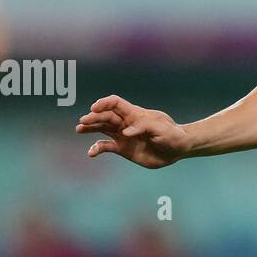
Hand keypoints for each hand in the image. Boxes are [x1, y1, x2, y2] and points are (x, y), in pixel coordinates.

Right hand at [75, 95, 190, 168]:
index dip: (104, 103)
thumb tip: (126, 132)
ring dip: (90, 128)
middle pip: (106, 116)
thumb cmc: (172, 134)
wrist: (177, 149)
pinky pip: (106, 146)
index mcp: (135, 113)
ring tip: (79, 129)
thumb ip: (144, 127)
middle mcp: (126, 122)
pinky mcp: (123, 148)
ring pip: (102, 128)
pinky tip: (91, 153)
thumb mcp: (161, 129)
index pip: (115, 103)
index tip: (95, 108)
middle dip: (94, 117)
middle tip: (83, 121)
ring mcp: (123, 135)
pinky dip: (97, 148)